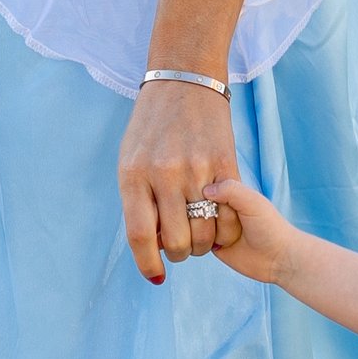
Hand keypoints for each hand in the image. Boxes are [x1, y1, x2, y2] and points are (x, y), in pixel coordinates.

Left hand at [118, 76, 235, 284]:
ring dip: (202, 246)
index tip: (156, 277)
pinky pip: (227, 216)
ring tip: (199, 235)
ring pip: (203, 233)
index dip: (148, 264)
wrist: (185, 81)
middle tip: (181, 248)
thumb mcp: (130, 160)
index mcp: (133, 175)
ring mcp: (196, 170)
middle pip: (175, 241)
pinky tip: (218, 226)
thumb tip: (148, 244)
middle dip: (179, 255)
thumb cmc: (152, 126)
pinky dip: (224, 231)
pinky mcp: (225, 165)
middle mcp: (164, 175)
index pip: (139, 235)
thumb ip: (136, 200)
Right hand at [202, 177, 296, 281]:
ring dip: (212, 233)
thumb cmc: (270, 227)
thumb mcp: (253, 202)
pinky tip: (222, 245)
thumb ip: (231, 189)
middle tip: (240, 226)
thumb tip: (205, 190)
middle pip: (199, 207)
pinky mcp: (209, 242)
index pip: (205, 187)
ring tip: (234, 238)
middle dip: (217, 219)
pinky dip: (203, 243)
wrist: (277, 259)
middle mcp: (219, 206)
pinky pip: (194, 240)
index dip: (215, 199)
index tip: (234, 207)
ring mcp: (213, 224)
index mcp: (230, 191)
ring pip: (195, 224)